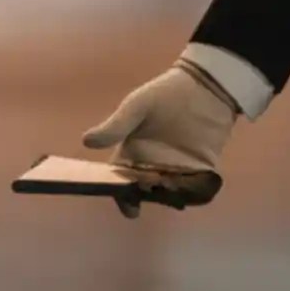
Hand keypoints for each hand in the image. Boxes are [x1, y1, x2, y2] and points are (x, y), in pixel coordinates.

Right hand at [83, 63, 237, 217]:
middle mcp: (151, 167)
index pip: (121, 180)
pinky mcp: (200, 169)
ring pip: (169, 193)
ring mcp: (177, 170)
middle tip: (149, 190)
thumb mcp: (137, 107)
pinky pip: (195, 188)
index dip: (122, 195)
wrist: (204, 86)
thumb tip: (86, 141)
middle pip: (145, 191)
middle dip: (146, 196)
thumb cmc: (165, 94)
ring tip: (169, 190)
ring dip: (168, 196)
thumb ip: (116, 127)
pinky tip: (191, 190)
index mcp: (131, 154)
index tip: (128, 204)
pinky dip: (193, 193)